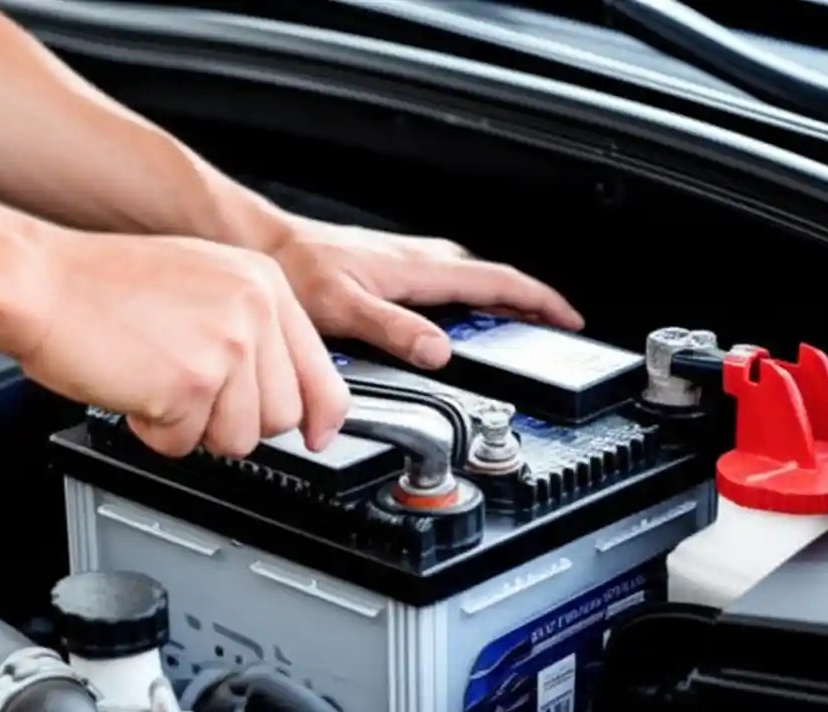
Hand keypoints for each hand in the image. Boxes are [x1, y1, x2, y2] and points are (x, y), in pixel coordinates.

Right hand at [19, 231, 350, 457]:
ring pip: (238, 439)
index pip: (321, 372)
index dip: (322, 416)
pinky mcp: (189, 385)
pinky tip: (136, 389)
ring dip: (193, 428)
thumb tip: (284, 383)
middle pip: (281, 416)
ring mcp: (226, 349)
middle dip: (235, 421)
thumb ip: (252, 327)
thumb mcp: (203, 282)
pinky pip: (184, 445)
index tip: (318, 435)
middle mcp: (254, 314)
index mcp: (263, 285)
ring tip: (158, 383)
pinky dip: (154, 432)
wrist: (41, 282)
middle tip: (191, 394)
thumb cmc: (103, 284)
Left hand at [268, 218, 584, 367]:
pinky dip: (469, 296)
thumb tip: (441, 351)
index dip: (538, 301)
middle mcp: (418, 260)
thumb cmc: (294, 268)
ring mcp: (405, 261)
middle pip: (491, 278)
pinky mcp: (389, 266)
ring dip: (499, 297)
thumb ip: (394, 330)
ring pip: (469, 277)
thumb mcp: (344, 308)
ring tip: (517, 322)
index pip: (497, 281)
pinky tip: (456, 313)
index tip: (568, 318)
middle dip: (528, 300)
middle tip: (553, 324)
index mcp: (418, 269)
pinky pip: (447, 279)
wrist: (260, 244)